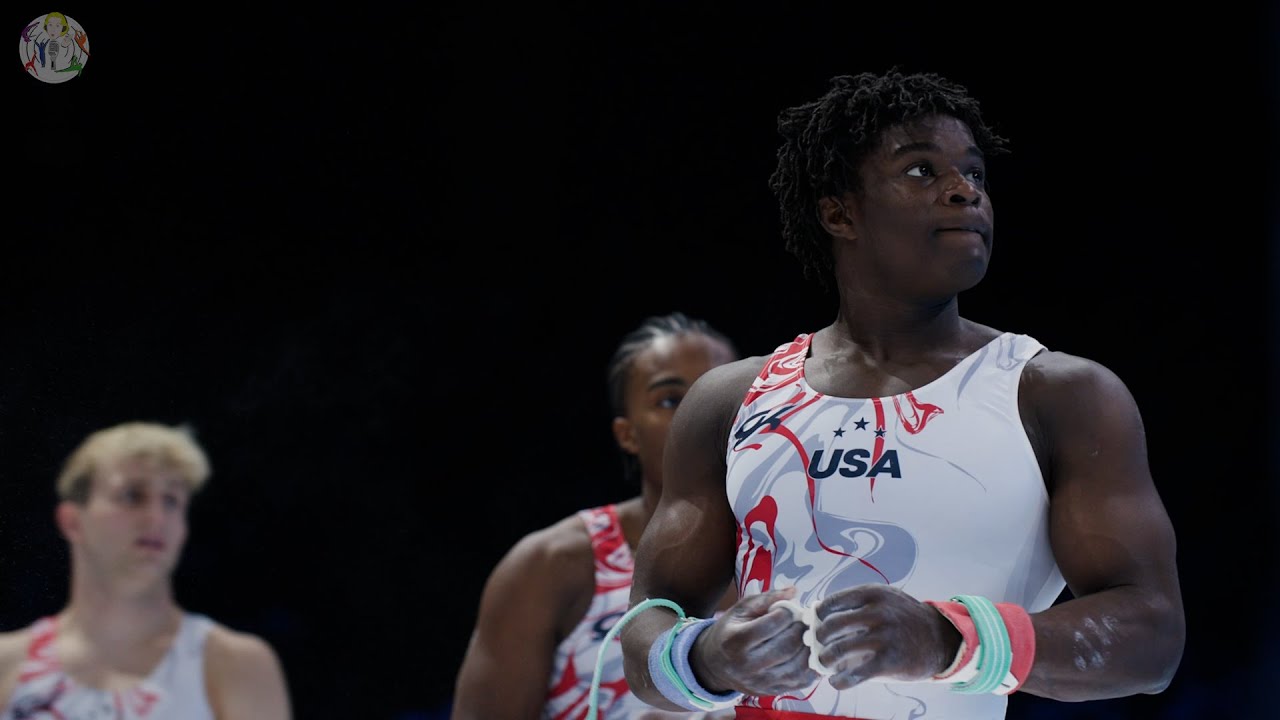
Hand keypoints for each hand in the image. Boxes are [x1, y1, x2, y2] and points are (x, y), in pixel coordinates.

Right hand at [692, 587, 818, 696]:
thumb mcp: (741, 610)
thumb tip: (794, 591)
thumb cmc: (729, 632)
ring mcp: (761, 682)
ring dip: (809, 647)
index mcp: (737, 641)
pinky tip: (810, 653)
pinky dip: (811, 666)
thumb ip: (767, 598)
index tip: (790, 608)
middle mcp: (749, 665)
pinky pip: (800, 681)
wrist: (714, 665)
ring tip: (807, 635)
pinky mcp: (772, 692)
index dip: (787, 613)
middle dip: (801, 629)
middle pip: (787, 645)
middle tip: (803, 620)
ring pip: (797, 665)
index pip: (772, 624)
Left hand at [813, 584, 958, 689]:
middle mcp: (877, 612)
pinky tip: (836, 681)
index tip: (815, 624)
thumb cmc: (903, 618)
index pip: (832, 603)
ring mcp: (884, 637)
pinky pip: (854, 674)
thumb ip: (856, 605)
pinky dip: (840, 680)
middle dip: (819, 638)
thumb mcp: (884, 599)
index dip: (819, 616)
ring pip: (838, 650)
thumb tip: (817, 616)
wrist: (938, 638)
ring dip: (825, 660)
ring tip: (824, 663)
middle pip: (831, 626)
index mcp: (872, 594)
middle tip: (818, 645)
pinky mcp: (889, 661)